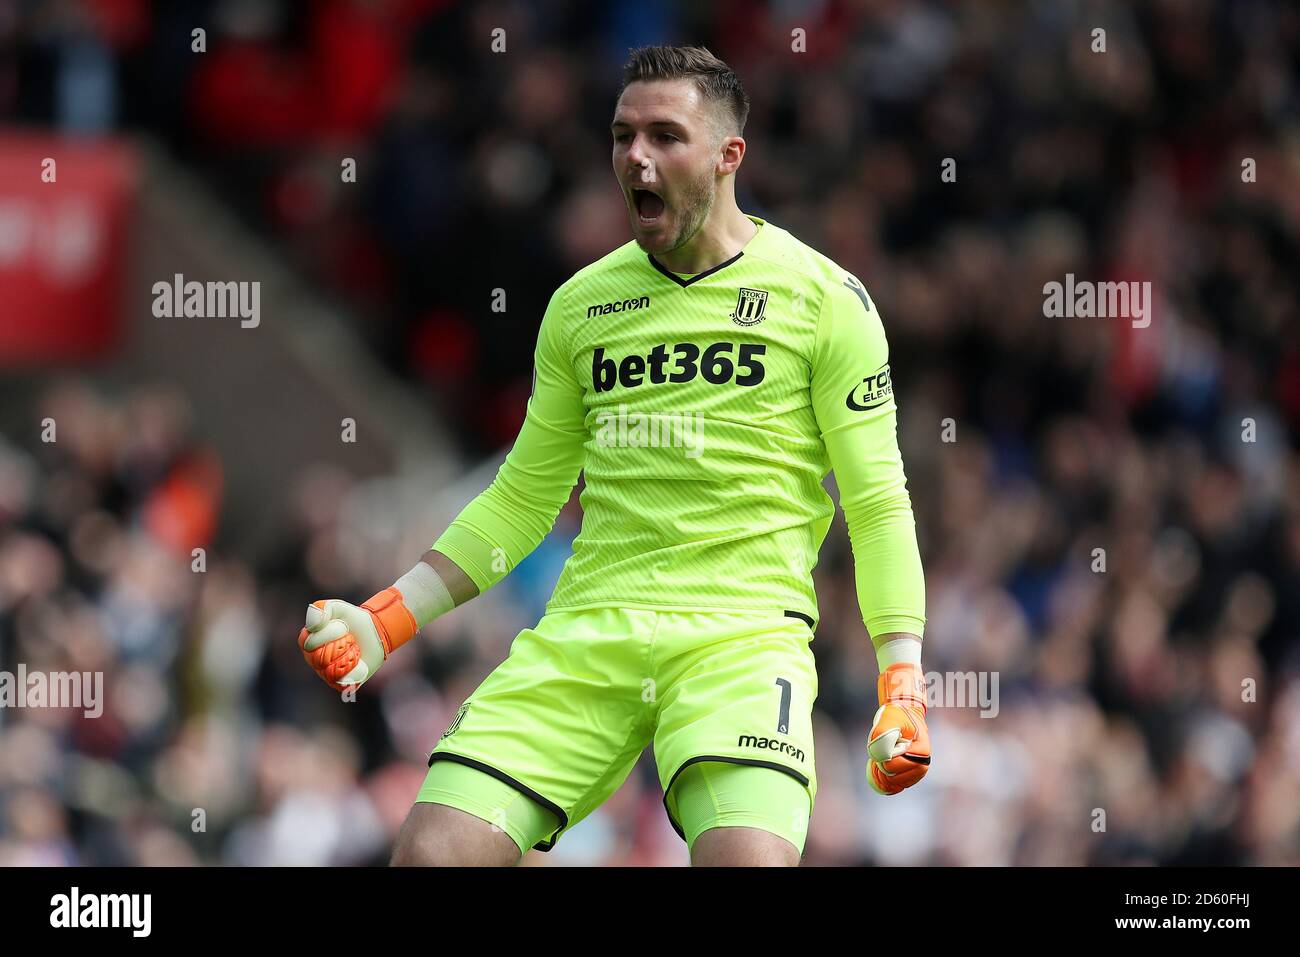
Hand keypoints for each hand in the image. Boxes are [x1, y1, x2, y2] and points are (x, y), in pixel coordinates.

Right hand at [298, 588, 415, 690]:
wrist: (374, 631)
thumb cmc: (352, 619)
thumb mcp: (337, 607)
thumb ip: (321, 608)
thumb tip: (312, 626)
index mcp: (308, 643)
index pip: (309, 644)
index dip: (328, 634)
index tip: (342, 627)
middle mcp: (314, 661)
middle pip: (319, 659)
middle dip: (341, 644)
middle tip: (351, 638)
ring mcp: (326, 674)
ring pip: (330, 671)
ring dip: (348, 656)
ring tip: (355, 648)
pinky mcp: (341, 684)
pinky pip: (342, 682)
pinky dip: (354, 670)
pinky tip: (359, 662)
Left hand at [866, 662, 930, 794]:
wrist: (906, 714)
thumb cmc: (897, 716)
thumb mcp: (887, 719)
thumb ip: (882, 736)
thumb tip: (880, 757)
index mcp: (921, 752)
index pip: (891, 765)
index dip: (881, 754)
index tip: (886, 741)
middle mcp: (923, 765)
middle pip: (892, 776)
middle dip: (882, 763)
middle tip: (885, 746)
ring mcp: (919, 772)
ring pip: (893, 783)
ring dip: (885, 770)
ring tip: (887, 753)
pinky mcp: (914, 775)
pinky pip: (897, 785)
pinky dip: (888, 778)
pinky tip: (885, 766)